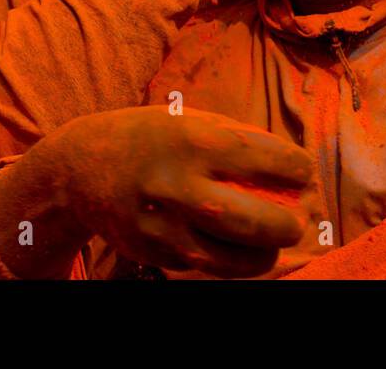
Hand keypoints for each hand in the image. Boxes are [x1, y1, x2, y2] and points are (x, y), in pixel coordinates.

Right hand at [57, 106, 312, 276]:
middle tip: (297, 222)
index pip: (263, 158)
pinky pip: (207, 264)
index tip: (304, 172)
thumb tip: (289, 165)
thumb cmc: (148, 137)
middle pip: (255, 222)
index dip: (296, 168)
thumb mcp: (188, 120)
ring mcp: (165, 226)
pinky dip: (229, 259)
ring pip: (235, 259)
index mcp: (192, 140)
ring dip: (266, 255)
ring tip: (274, 243)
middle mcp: (178, 185)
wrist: (80, 169)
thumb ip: (235, 138)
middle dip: (288, 226)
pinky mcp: (155, 253)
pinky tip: (237, 246)